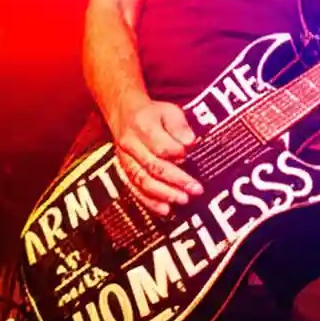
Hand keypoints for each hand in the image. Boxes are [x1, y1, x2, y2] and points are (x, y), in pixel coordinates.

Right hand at [109, 99, 202, 214]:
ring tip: (183, 200)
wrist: (124, 114)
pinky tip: (166, 209)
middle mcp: (130, 145)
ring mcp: (125, 160)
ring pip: (143, 180)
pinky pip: (135, 190)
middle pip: (153, 166)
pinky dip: (150, 201)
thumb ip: (180, 126)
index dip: (175, 153)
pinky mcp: (124, 172)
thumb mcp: (169, 110)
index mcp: (142, 125)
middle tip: (196, 189)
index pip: (159, 145)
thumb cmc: (153, 114)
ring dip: (164, 193)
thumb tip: (190, 142)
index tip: (189, 157)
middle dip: (176, 180)